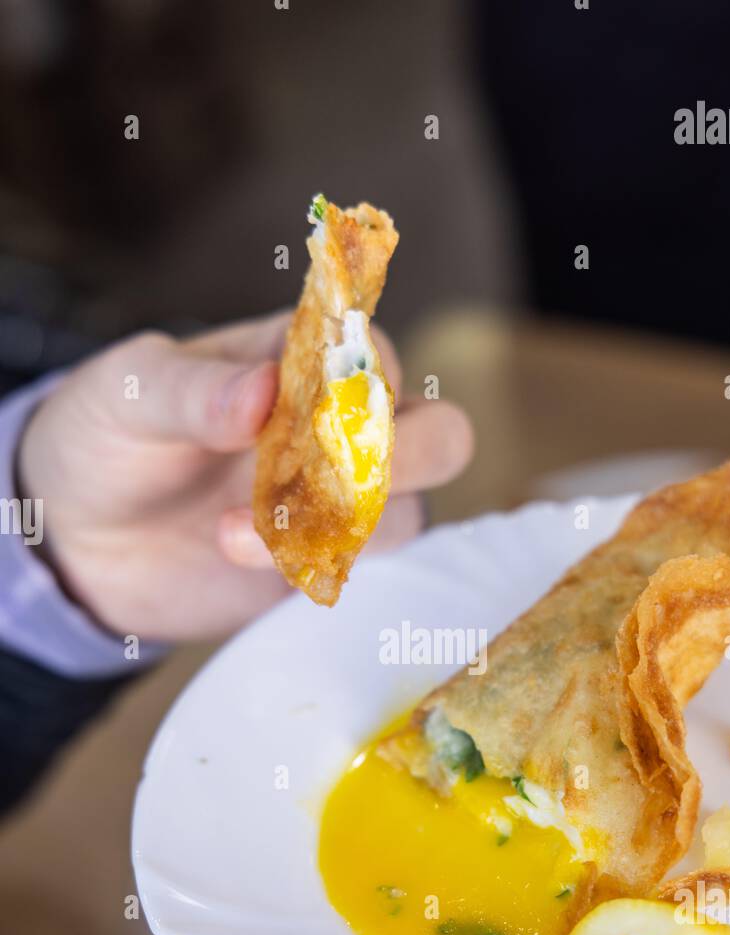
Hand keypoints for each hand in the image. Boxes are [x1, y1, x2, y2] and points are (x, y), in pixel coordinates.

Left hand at [18, 316, 471, 640]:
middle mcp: (336, 425)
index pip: (372, 356)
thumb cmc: (104, 440)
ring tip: (231, 535)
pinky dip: (318, 566)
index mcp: (297, 357)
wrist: (76, 542)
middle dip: (405, 460)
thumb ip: (191, 391)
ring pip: (409, 510)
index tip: (298, 413)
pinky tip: (237, 558)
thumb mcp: (126, 395)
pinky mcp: (322, 560)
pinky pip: (363, 567)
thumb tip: (260, 394)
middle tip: (333, 482)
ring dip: (344, 527)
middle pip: (437, 434)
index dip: (359, 385)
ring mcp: (338, 498)